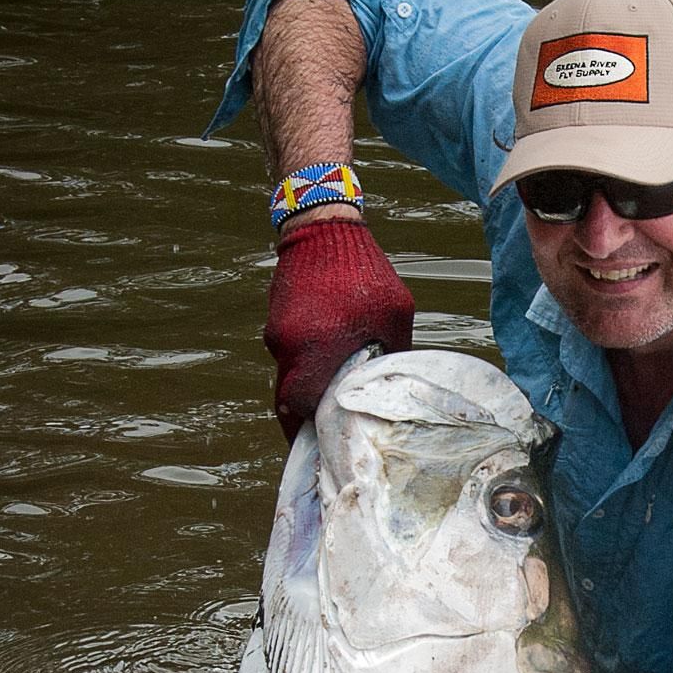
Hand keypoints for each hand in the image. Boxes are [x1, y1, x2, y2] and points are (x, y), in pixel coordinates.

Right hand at [263, 217, 414, 442]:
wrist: (322, 227)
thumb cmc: (363, 271)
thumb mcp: (396, 314)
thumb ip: (395, 354)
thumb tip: (397, 387)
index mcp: (316, 350)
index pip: (302, 408)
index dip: (311, 431)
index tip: (324, 446)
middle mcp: (288, 346)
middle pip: (289, 401)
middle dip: (305, 418)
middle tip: (325, 433)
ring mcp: (277, 333)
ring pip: (288, 377)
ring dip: (308, 388)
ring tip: (333, 396)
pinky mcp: (275, 321)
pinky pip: (287, 355)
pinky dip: (305, 364)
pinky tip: (327, 360)